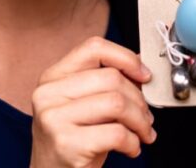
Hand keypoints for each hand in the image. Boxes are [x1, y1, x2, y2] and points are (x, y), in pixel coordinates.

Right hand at [30, 36, 155, 167]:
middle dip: (139, 100)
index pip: (94, 48)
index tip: (144, 76)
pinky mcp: (66, 143)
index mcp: (53, 77)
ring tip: (142, 133)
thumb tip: (139, 64)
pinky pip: (116, 133)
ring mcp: (54, 118)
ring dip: (140, 122)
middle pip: (111, 78)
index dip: (125, 58)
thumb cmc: (73, 141)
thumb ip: (105, 83)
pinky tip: (130, 148)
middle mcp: (48, 93)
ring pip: (116, 103)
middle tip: (146, 117)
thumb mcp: (84, 106)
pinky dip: (133, 142)